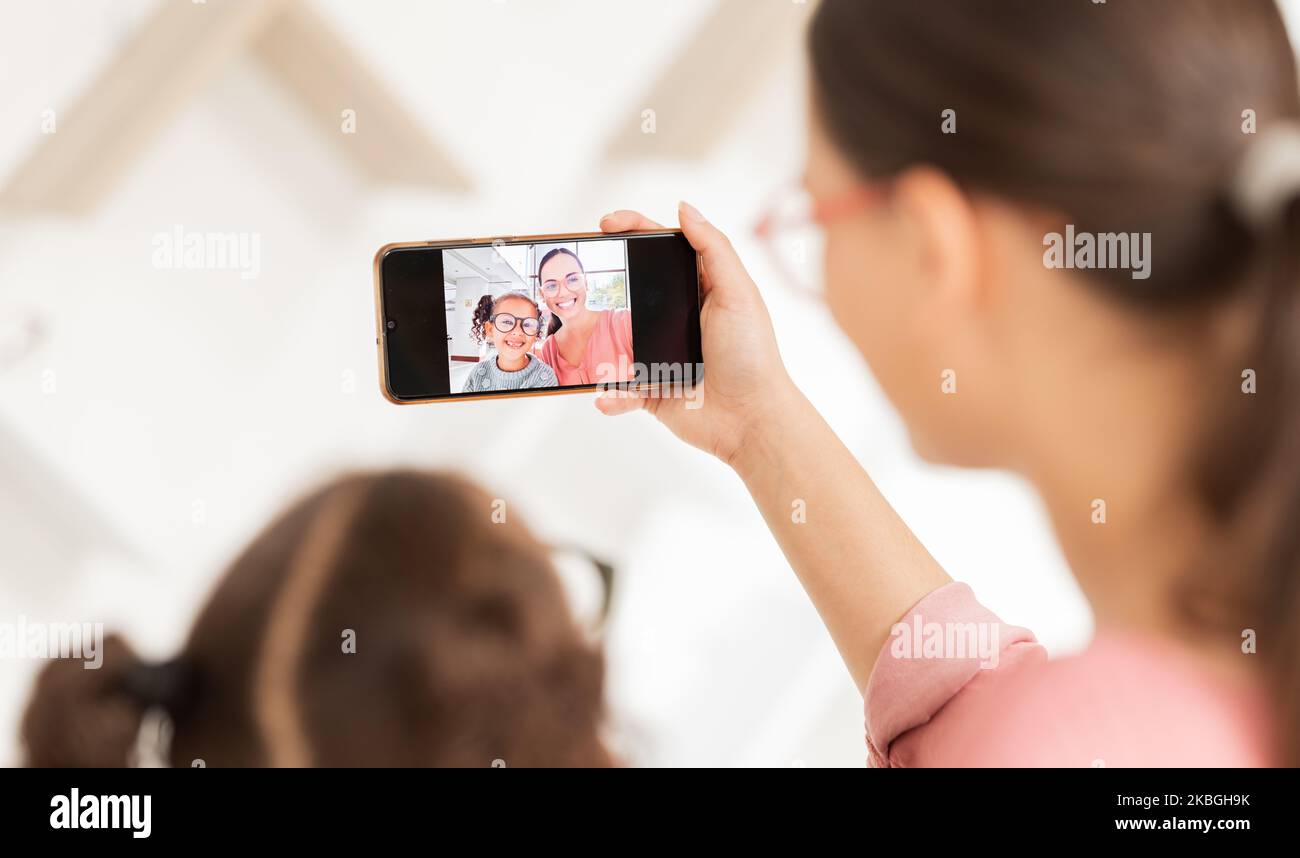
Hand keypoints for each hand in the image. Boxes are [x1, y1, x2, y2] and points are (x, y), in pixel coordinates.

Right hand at [596, 202, 799, 468]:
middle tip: (582, 275)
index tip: (607, 222)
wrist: (751, 419)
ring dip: (596, 341)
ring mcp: (659, 353)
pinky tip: (607, 394)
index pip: (662, 250)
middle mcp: (676, 318)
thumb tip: (685, 208)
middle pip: (632, 289)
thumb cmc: (752, 356)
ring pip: (615, 339)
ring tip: (580, 338)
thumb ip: (713, 249)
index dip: (635, 230)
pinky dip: (610, 394)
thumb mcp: (738, 294)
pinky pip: (618, 388)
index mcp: (699, 289)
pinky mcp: (649, 389)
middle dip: (604, 284)